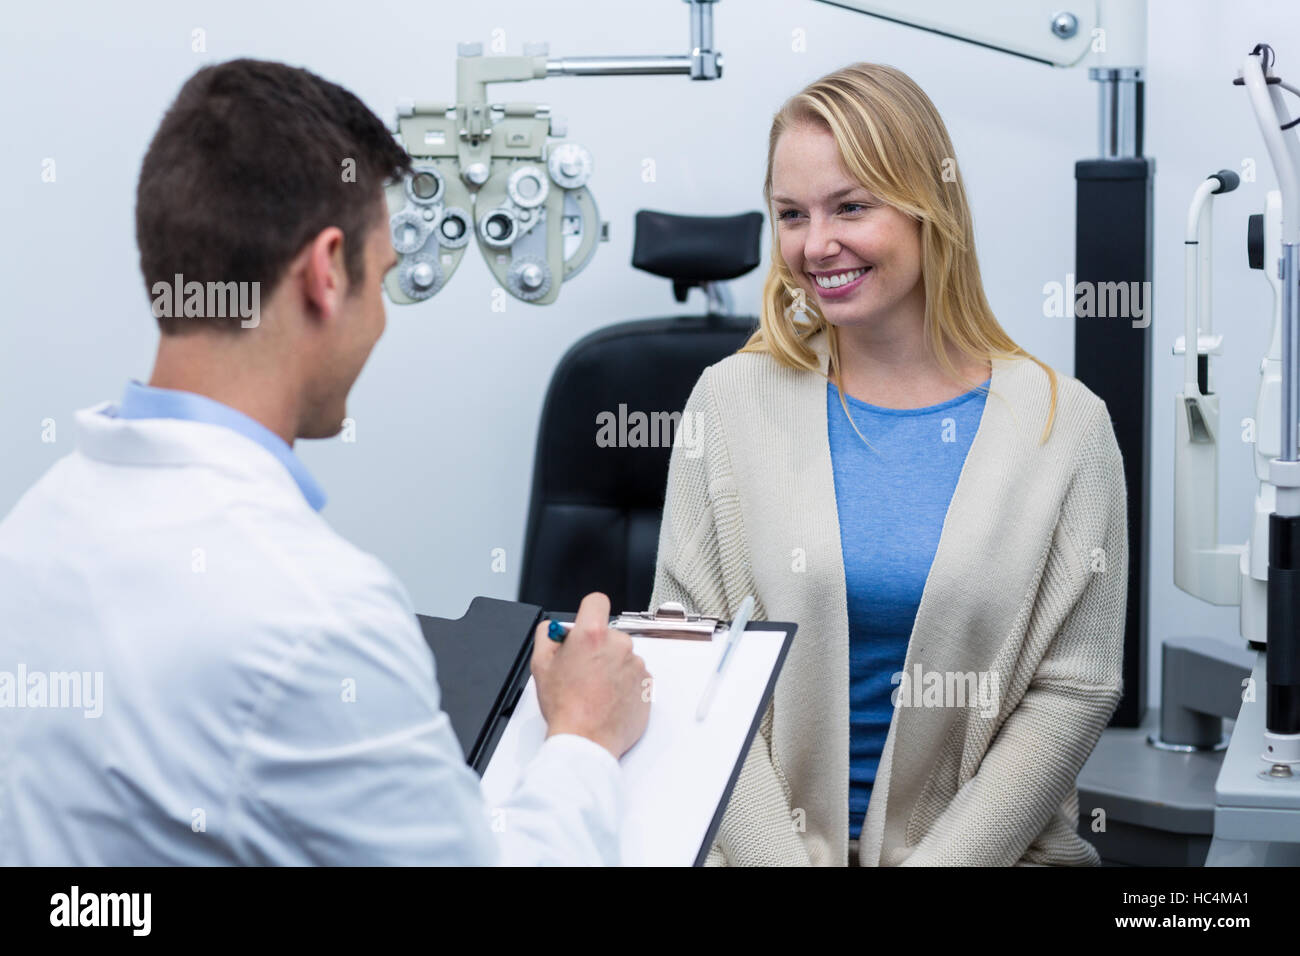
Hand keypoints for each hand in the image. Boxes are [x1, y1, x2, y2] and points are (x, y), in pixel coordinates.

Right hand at [531, 592, 650, 758]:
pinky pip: (634, 676)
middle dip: (597, 647)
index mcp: (593, 635)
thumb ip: (546, 636)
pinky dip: (624, 684)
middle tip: (582, 671)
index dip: (588, 612)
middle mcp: (619, 645)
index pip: (596, 601)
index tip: (585, 624)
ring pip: (622, 656)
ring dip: (611, 667)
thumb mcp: (541, 666)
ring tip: (594, 690)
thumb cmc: (566, 708)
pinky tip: (607, 699)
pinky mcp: (648, 684)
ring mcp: (637, 665)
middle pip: (609, 634)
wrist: (586, 741)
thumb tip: (553, 630)